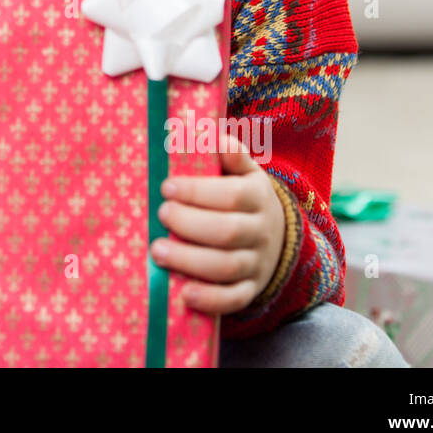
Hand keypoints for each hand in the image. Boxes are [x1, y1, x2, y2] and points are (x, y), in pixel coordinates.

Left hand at [148, 131, 285, 314]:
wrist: (275, 235)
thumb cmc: (241, 195)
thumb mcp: (241, 170)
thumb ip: (226, 152)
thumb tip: (206, 132)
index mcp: (257, 196)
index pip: (232, 196)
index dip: (198, 192)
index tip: (166, 187)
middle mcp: (261, 231)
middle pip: (228, 232)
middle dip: (190, 225)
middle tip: (161, 214)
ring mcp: (257, 263)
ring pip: (227, 267)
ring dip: (190, 261)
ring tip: (157, 251)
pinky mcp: (251, 289)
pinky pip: (234, 299)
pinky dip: (210, 300)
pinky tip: (184, 294)